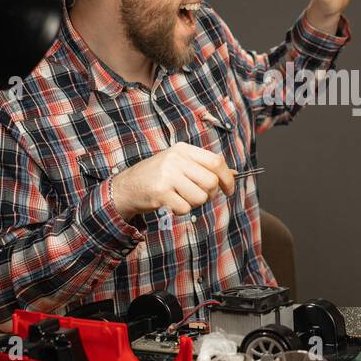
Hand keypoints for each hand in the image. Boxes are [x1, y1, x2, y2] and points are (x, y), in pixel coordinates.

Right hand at [108, 142, 235, 220]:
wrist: (126, 187)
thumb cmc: (158, 176)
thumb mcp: (180, 164)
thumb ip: (204, 167)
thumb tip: (234, 173)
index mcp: (183, 149)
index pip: (216, 161)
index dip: (227, 178)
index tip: (229, 190)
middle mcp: (176, 159)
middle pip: (211, 182)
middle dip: (210, 194)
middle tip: (197, 196)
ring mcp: (168, 174)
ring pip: (201, 197)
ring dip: (194, 204)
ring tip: (180, 198)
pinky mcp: (161, 192)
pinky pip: (186, 208)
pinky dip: (181, 211)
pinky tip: (171, 204)